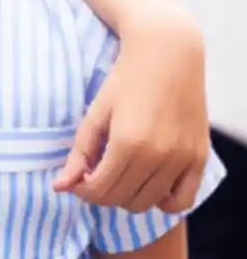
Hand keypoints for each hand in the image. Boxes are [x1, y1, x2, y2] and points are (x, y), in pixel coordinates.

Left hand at [54, 14, 209, 212]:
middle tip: (95, 174)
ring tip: (118, 174)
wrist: (168, 55)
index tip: (77, 178)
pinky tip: (147, 184)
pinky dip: (162, 201)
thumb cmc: (124, 81)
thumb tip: (60, 188)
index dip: (81, 190)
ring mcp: (182, 159)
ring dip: (126, 197)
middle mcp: (158, 155)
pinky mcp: (200, 158)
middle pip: (121, 199)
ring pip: (146, 203)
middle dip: (100, 193)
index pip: (98, 189)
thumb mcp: (95, 114)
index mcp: (127, 143)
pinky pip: (181, 201)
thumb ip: (79, 153)